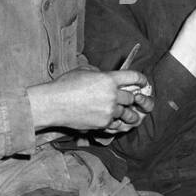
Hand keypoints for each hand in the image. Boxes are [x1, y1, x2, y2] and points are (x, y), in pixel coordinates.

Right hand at [27, 69, 150, 131]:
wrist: (52, 104)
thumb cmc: (65, 86)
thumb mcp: (83, 71)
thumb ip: (99, 73)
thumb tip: (107, 76)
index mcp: (109, 79)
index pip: (134, 77)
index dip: (141, 80)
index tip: (143, 83)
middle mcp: (112, 94)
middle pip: (132, 97)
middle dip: (131, 99)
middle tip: (131, 100)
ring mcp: (109, 110)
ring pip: (128, 113)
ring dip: (128, 114)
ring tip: (127, 114)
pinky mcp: (104, 122)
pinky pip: (116, 124)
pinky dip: (116, 122)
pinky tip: (112, 120)